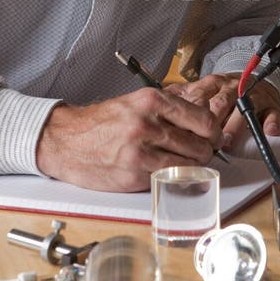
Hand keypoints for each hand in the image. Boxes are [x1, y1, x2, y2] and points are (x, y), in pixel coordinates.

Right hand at [36, 87, 222, 191]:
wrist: (65, 140)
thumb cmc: (103, 122)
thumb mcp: (136, 102)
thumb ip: (169, 110)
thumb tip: (204, 124)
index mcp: (151, 101)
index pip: (202, 119)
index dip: (213, 132)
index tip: (214, 137)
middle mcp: (147, 123)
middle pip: (199, 144)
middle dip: (206, 151)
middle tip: (202, 153)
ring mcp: (140, 151)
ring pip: (188, 164)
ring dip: (192, 167)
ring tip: (185, 163)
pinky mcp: (133, 175)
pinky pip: (167, 179)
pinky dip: (172, 178)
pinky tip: (166, 173)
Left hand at [164, 73, 279, 148]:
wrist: (252, 83)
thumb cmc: (221, 95)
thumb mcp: (199, 93)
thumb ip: (180, 101)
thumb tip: (158, 111)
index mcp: (211, 84)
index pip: (199, 98)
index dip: (191, 118)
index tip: (184, 135)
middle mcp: (231, 87)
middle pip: (221, 104)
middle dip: (213, 124)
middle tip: (206, 144)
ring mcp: (252, 95)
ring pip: (244, 108)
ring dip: (236, 126)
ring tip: (229, 143)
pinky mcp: (270, 105)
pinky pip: (272, 113)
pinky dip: (270, 123)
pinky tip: (267, 132)